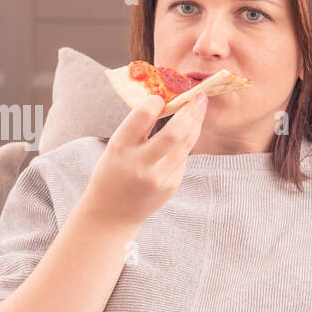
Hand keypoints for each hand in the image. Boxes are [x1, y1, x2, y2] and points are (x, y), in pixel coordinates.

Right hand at [80, 91, 206, 228]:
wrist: (112, 214)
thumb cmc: (112, 174)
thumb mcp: (116, 148)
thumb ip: (137, 129)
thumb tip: (164, 102)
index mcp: (120, 147)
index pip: (143, 115)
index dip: (156, 101)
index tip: (162, 97)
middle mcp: (140, 163)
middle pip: (175, 132)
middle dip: (191, 111)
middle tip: (199, 96)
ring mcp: (158, 177)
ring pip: (186, 145)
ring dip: (196, 124)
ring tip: (200, 109)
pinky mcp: (170, 186)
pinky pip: (183, 159)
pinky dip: (185, 145)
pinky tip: (186, 135)